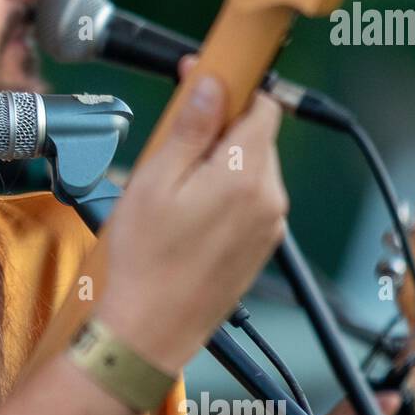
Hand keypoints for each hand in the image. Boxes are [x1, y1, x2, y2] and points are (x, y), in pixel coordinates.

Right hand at [98, 69, 287, 372]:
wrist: (148, 331)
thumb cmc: (144, 261)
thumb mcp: (155, 179)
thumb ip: (190, 127)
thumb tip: (212, 85)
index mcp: (247, 175)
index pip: (263, 106)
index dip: (232, 87)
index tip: (203, 83)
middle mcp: (270, 200)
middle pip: (258, 138)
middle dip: (221, 129)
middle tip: (174, 141)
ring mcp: (269, 228)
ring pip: (253, 171)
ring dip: (221, 164)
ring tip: (174, 186)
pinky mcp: (260, 249)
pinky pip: (249, 203)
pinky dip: (224, 195)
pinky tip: (186, 215)